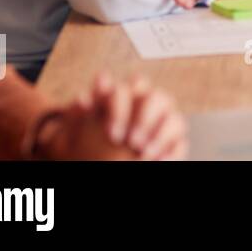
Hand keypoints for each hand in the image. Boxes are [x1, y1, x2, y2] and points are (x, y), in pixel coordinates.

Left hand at [39, 72, 186, 159]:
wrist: (97, 162)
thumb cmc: (83, 149)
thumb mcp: (69, 136)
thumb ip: (75, 116)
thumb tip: (83, 98)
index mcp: (122, 99)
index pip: (128, 88)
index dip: (121, 107)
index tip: (110, 133)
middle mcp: (146, 107)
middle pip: (157, 97)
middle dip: (145, 118)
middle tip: (131, 141)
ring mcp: (163, 125)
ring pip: (175, 118)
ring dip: (161, 135)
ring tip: (144, 153)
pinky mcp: (173, 144)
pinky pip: (181, 143)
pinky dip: (172, 152)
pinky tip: (157, 161)